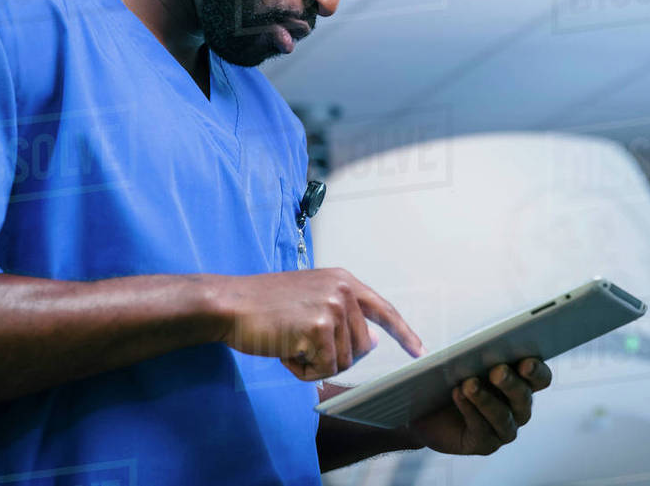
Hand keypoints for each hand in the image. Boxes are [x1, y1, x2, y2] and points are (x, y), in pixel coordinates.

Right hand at [213, 268, 424, 380]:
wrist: (231, 304)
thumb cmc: (264, 304)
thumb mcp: (310, 298)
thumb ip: (341, 314)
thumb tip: (372, 342)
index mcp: (343, 280)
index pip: (383, 309)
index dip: (403, 333)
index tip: (419, 350)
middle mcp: (343, 290)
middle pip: (362, 347)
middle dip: (334, 356)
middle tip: (300, 344)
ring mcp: (333, 308)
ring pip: (343, 362)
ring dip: (314, 364)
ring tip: (289, 342)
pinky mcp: (319, 328)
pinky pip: (323, 369)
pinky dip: (302, 370)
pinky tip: (284, 350)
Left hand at [408, 357, 551, 455]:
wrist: (426, 409)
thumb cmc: (451, 376)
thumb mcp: (460, 356)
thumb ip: (468, 344)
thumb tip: (458, 333)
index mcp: (521, 381)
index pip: (540, 377)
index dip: (536, 370)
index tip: (525, 363)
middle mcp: (518, 408)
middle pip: (523, 396)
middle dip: (511, 383)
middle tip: (497, 371)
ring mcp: (504, 429)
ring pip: (503, 416)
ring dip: (486, 399)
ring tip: (469, 384)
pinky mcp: (485, 444)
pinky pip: (481, 430)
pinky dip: (469, 410)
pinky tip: (457, 394)